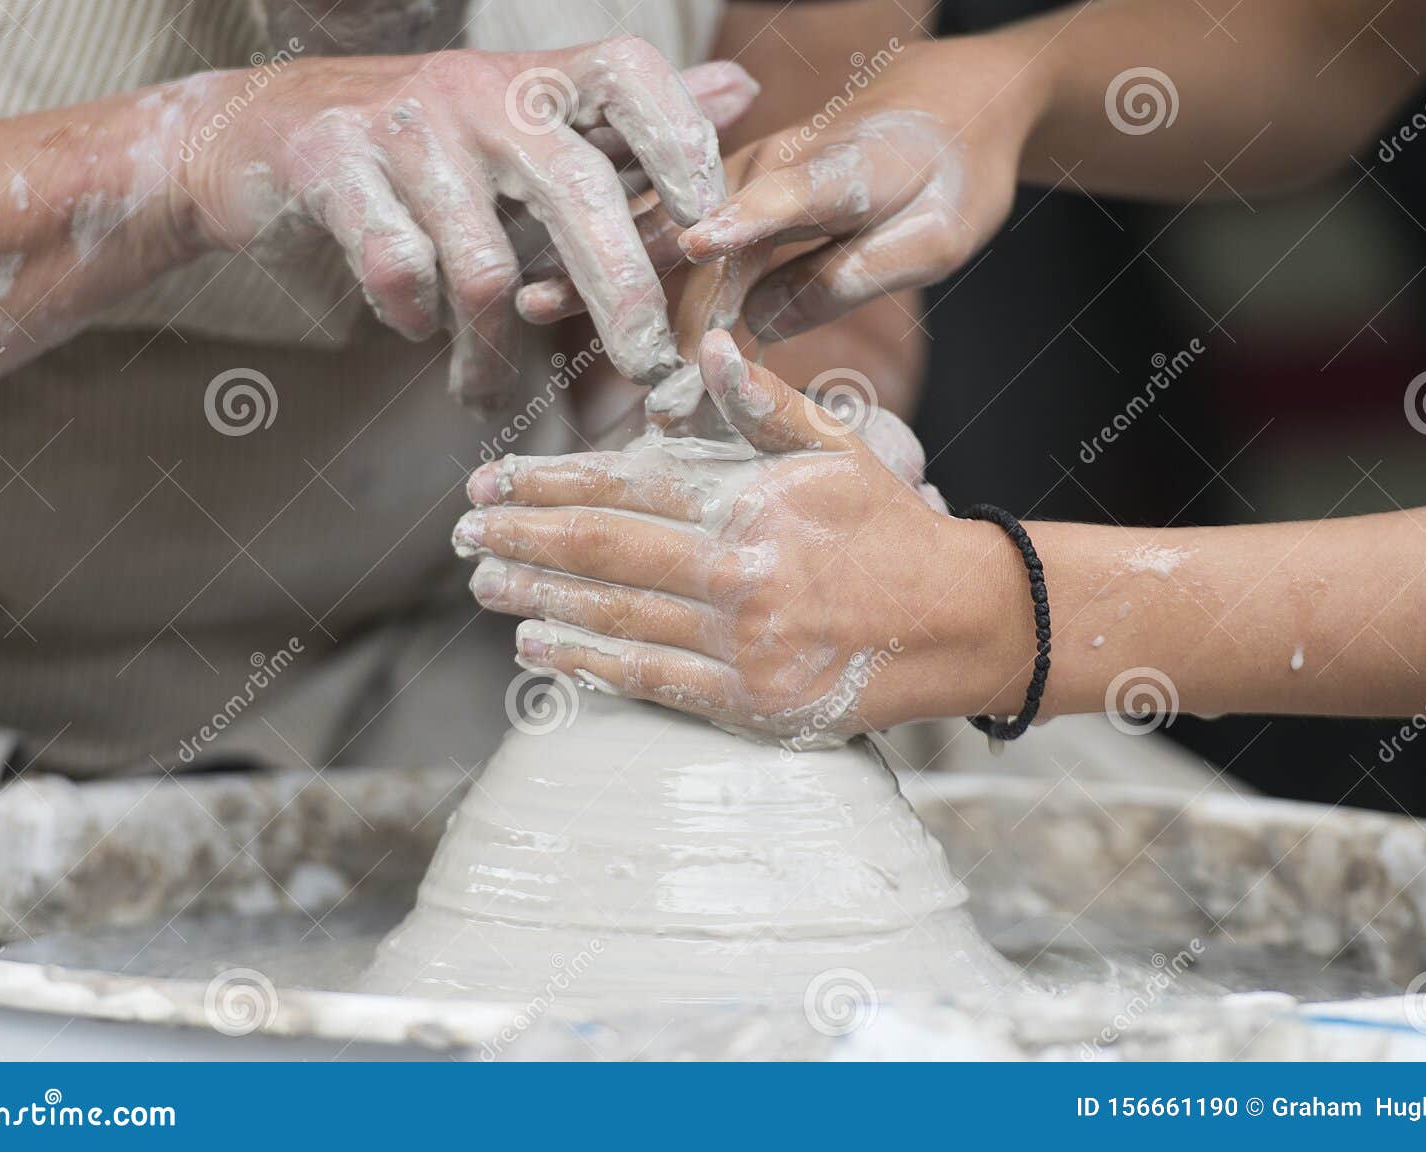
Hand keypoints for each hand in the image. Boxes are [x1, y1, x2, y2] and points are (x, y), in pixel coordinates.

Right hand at [174, 39, 754, 408]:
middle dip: (625, 296)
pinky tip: (417, 331)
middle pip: (577, 192)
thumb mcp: (526, 122)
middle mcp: (477, 90)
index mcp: (535, 78)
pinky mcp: (333, 166)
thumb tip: (740, 93)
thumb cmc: (421, 145)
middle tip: (654, 371)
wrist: (256, 132)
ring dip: (496, 350)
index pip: (630, 76)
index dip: (682, 145)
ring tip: (490, 390)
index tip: (714, 232)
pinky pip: (399, 270)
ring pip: (485, 265)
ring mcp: (403, 126)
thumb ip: (629, 122)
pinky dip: (415, 319)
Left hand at [451, 330, 992, 745]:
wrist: (963, 621)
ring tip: (483, 584)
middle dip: (520, 540)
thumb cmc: (892, 529)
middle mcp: (735, 572)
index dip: (545, 486)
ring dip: (535, 599)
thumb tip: (708, 349)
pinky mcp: (749, 701)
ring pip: (611, 616)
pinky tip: (535, 647)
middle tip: (462, 533)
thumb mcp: (838, 449)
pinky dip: (584, 662)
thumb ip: (764, 404)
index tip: (491, 483)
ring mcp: (740, 642)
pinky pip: (648, 680)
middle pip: (599, 552)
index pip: (622, 489)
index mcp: (748, 504)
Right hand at [516, 37, 1039, 347]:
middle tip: (564, 314)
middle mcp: (779, 166)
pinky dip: (619, 261)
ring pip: (666, 223)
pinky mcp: (734, 188)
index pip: (786, 196)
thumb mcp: (939, 236)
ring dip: (602, 267)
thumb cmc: (956, 172)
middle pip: (697, 220)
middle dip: (636, 272)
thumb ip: (858, 274)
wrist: (960, 101)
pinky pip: (669, 225)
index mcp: (846, 169)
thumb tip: (771, 323)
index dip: (742, 222)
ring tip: (529, 302)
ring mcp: (747, 174)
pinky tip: (553, 286)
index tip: (694, 245)